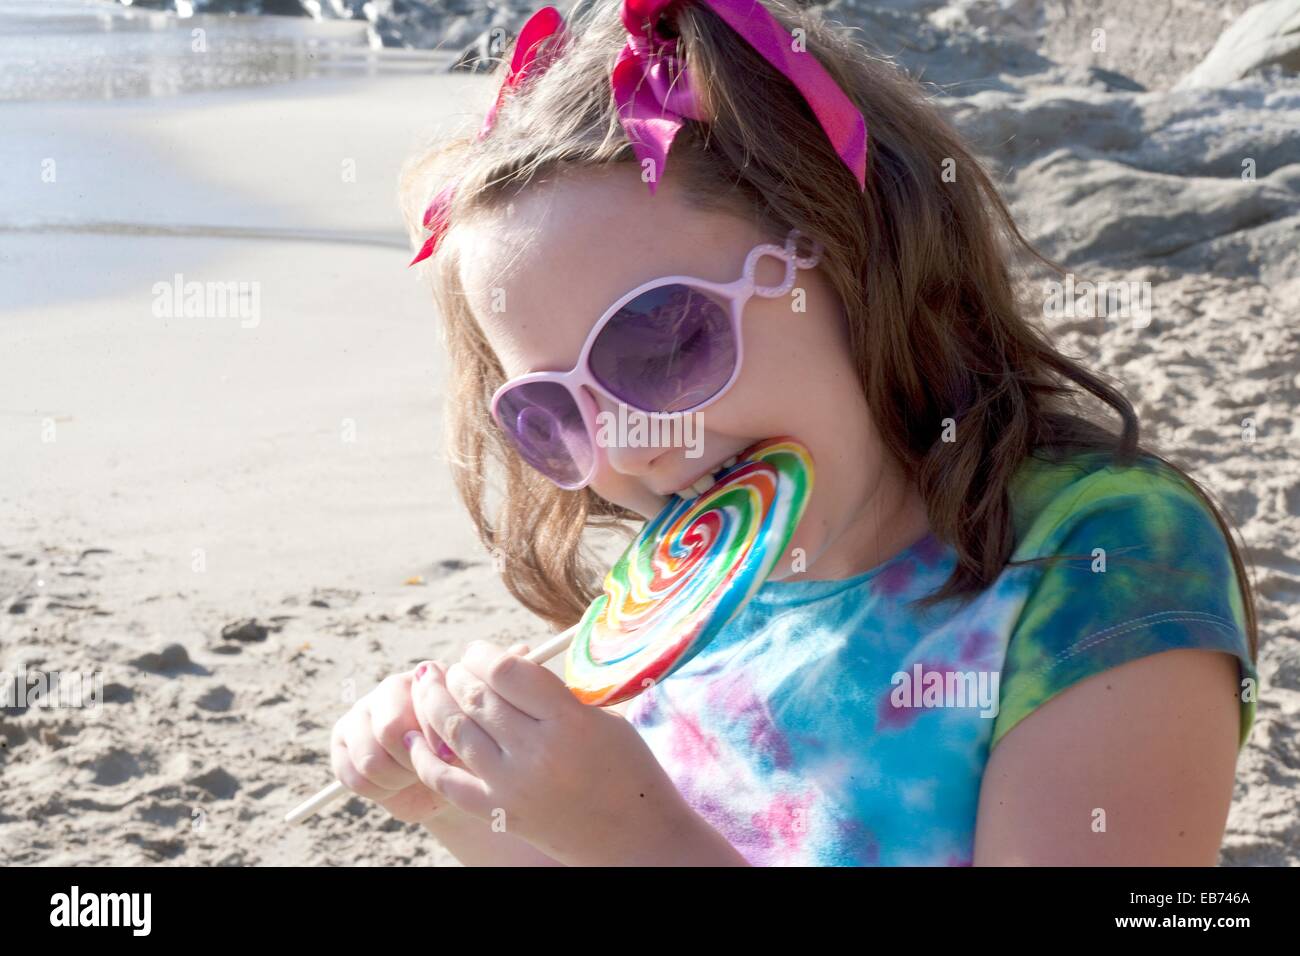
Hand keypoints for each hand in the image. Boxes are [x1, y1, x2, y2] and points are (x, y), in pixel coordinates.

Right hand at [329, 665, 478, 824]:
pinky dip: (377, 790)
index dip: (435, 741)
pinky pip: (352, 776)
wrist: (445, 788)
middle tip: (428, 765)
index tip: (448, 757)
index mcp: (432, 678)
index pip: (423, 705)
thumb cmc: (464, 764)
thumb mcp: (473, 748)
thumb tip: (442, 748)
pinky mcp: (341, 736)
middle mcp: (394, 686)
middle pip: (390, 731)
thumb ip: (460, 735)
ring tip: (412, 773)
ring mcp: (363, 708)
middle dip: (412, 761)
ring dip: (395, 779)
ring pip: (370, 759)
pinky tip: (391, 781)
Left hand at [405, 640, 704, 865]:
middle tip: (455, 668)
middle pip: (475, 697)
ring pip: (454, 731)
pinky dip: (423, 756)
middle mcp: (536, 753)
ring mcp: (512, 787)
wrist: (635, 840)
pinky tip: (411, 737)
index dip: (482, 653)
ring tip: (429, 686)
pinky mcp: (498, 813)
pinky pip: (445, 780)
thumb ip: (554, 694)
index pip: (504, 671)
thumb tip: (505, 667)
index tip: (479, 651)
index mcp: (569, 722)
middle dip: (458, 674)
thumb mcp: (601, 719)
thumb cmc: (628, 770)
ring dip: (436, 703)